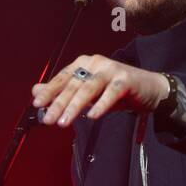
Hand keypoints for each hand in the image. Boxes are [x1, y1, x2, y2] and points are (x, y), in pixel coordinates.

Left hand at [32, 56, 168, 127]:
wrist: (149, 88)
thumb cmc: (115, 91)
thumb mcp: (87, 92)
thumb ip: (63, 91)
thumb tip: (36, 91)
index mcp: (84, 64)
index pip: (62, 77)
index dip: (49, 91)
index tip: (37, 104)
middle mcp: (96, 63)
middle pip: (74, 84)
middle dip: (59, 103)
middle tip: (48, 119)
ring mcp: (111, 69)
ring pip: (89, 88)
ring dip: (75, 106)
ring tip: (64, 122)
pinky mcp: (126, 79)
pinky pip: (111, 93)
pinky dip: (101, 104)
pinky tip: (93, 116)